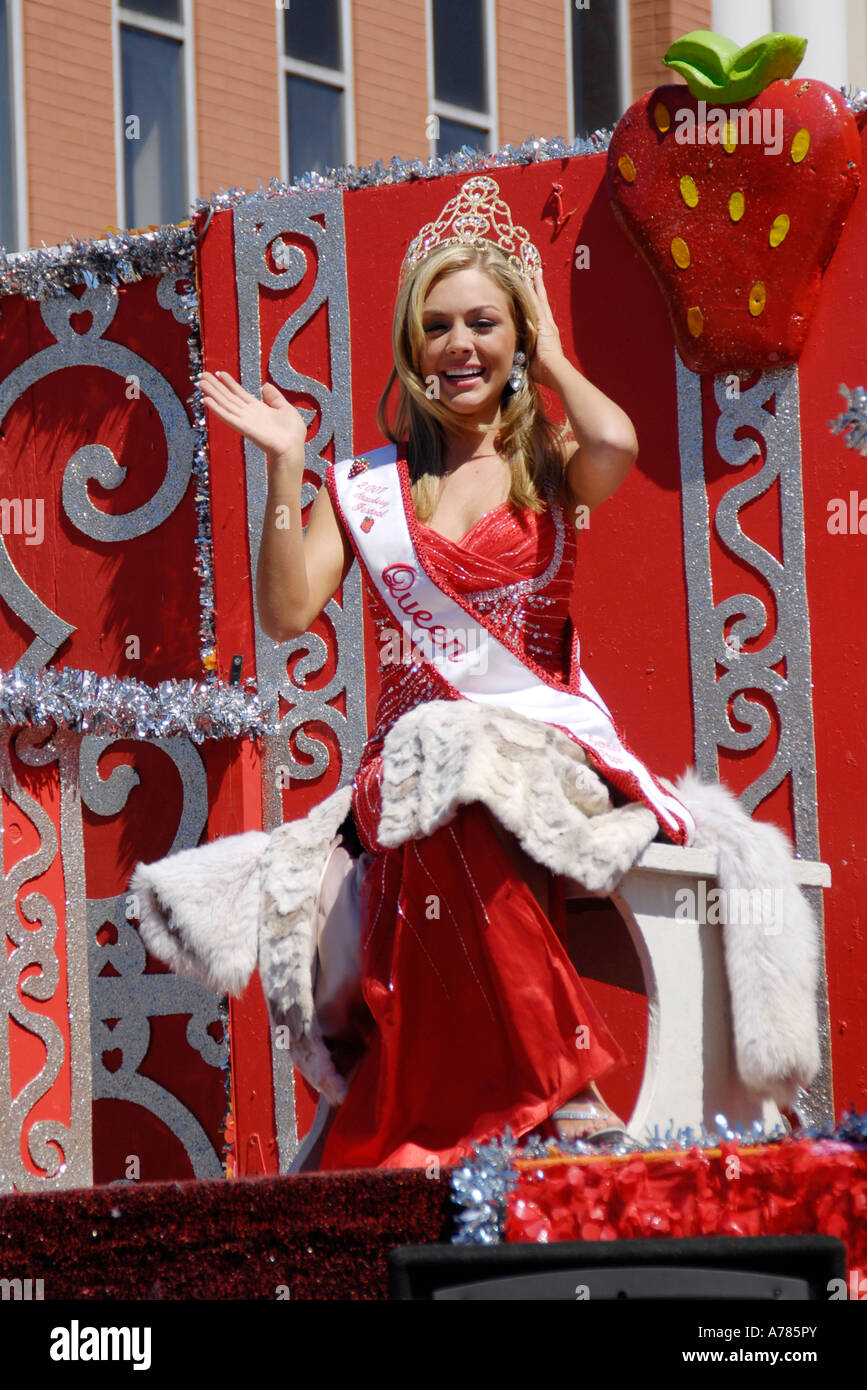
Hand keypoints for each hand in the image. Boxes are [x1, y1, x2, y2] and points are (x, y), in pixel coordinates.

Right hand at [196, 370, 306, 458]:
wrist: (292, 448)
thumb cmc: (292, 433)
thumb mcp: (285, 408)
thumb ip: (274, 397)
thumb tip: (265, 386)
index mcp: (258, 409)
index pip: (239, 393)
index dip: (229, 383)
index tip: (219, 373)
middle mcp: (248, 414)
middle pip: (228, 397)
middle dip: (215, 386)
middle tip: (202, 375)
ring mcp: (244, 420)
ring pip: (225, 404)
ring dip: (212, 393)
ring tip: (200, 382)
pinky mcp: (243, 427)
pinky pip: (227, 416)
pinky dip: (216, 409)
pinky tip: (206, 400)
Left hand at [526, 268, 567, 388]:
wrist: (554, 371)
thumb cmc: (544, 372)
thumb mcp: (530, 360)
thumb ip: (523, 354)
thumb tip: (511, 355)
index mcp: (546, 334)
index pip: (539, 313)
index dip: (535, 302)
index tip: (532, 291)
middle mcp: (548, 325)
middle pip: (541, 302)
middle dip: (537, 288)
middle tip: (534, 273)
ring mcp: (547, 323)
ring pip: (539, 299)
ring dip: (535, 286)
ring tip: (532, 272)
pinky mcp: (544, 323)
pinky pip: (536, 303)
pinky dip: (533, 292)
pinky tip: (529, 281)